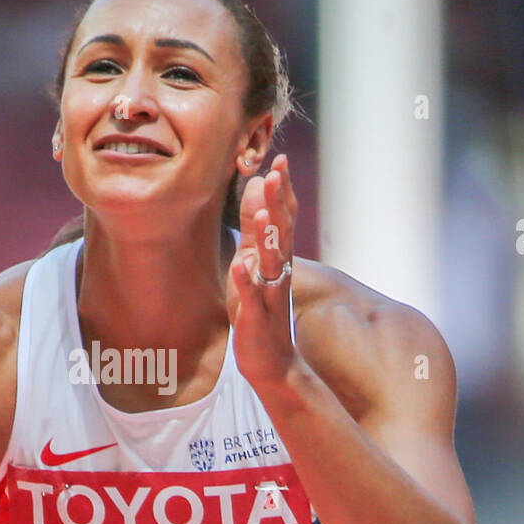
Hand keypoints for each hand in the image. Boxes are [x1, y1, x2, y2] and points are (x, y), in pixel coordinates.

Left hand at [226, 153, 298, 386]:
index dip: (283, 192)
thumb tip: (257, 190)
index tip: (280, 160)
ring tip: (265, 212)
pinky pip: (254, 299)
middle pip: (282, 234)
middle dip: (279, 204)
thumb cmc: (260, 311)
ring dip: (269, 238)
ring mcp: (270, 297)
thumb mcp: (254, 265)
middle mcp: (279, 274)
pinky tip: (239, 266)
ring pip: (272, 264)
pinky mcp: (257, 320)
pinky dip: (247, 283)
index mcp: (278, 260)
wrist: (273, 363)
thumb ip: (256, 230)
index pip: (284, 220)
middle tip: (275, 173)